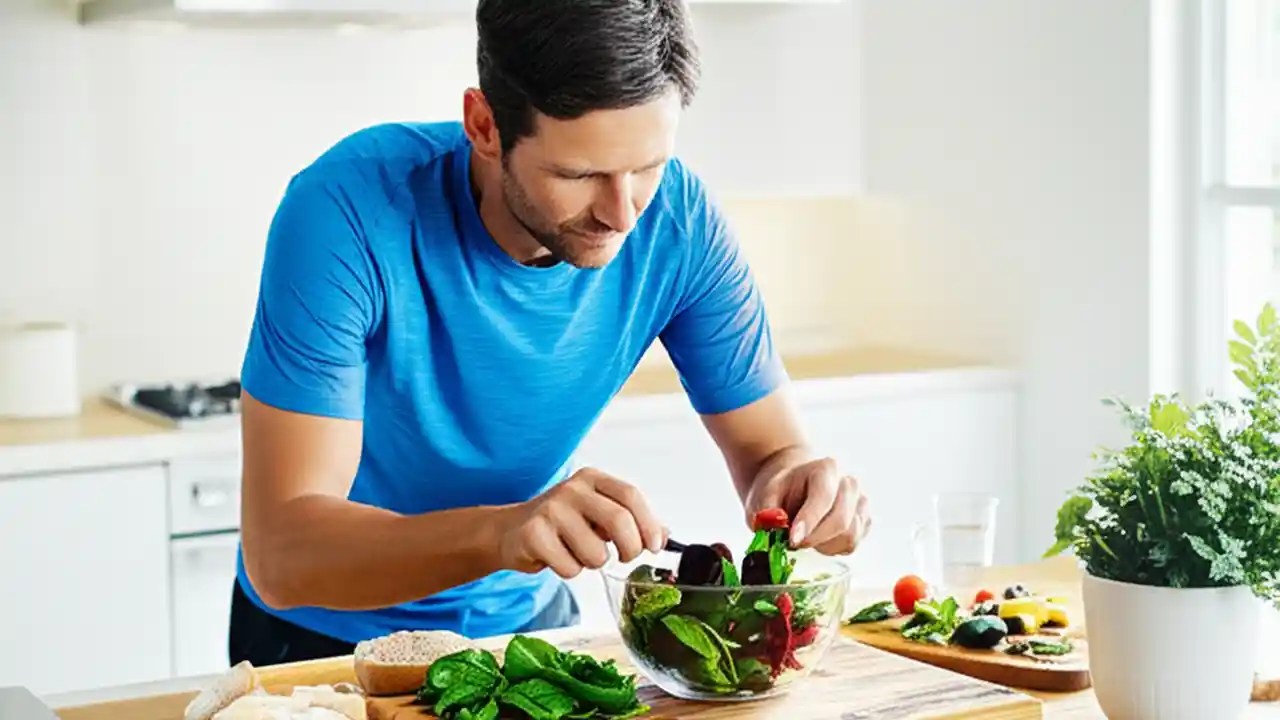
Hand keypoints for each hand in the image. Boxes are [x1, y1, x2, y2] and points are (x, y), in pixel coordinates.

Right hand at [498, 467, 665, 578]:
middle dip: (630, 548)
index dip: (649, 524)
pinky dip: (570, 571)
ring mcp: (551, 510)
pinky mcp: (533, 534)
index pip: (631, 495)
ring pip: (596, 553)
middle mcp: (572, 489)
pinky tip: (558, 558)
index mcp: (592, 479)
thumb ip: (631, 521)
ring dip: (594, 563)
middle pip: (619, 520)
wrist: (511, 530)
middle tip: (626, 558)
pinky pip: (570, 568)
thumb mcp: (597, 513)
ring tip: (579, 553)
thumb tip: (666, 536)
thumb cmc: (563, 524)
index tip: (654, 546)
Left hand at [744, 457, 870, 554]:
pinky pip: (852, 545)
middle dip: (814, 538)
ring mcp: (861, 503)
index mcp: (826, 469)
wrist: (795, 486)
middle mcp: (849, 484)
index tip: (793, 539)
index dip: (809, 521)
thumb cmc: (783, 489)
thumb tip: (774, 522)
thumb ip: (767, 509)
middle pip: (840, 521)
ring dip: (822, 545)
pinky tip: (818, 539)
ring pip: (849, 536)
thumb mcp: (766, 494)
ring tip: (804, 537)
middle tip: (791, 543)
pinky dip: (832, 548)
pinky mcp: (864, 521)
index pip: (823, 497)